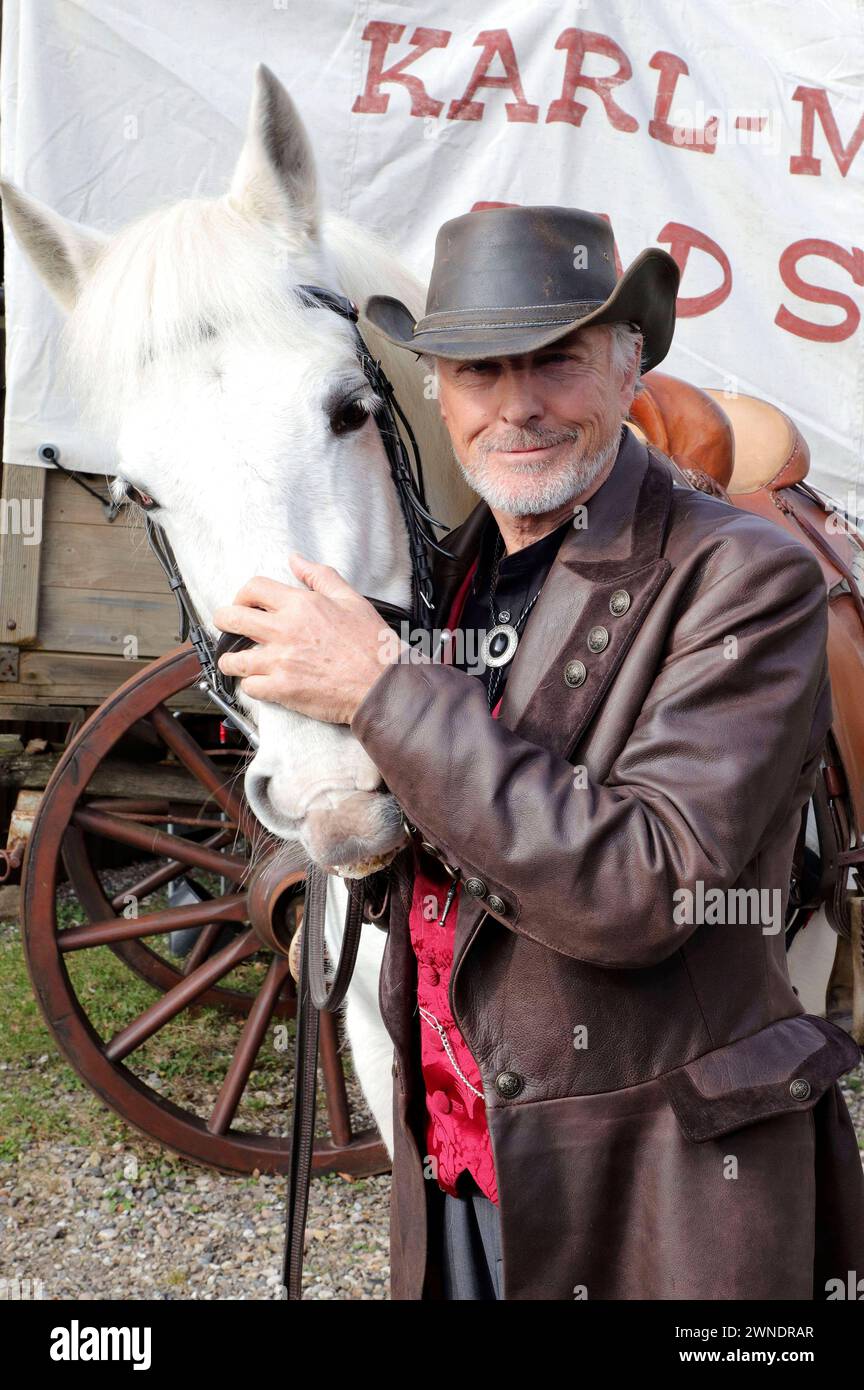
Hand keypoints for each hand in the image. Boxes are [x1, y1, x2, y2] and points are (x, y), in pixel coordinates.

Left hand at [212, 552, 406, 723]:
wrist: (381, 684)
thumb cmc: (371, 644)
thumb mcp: (350, 598)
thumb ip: (319, 576)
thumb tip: (296, 559)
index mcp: (300, 605)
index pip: (253, 588)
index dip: (242, 594)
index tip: (244, 603)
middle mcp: (285, 630)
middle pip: (231, 618)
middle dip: (223, 620)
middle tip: (227, 627)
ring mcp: (281, 661)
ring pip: (233, 658)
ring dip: (231, 659)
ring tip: (235, 661)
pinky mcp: (282, 689)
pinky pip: (249, 687)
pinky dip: (250, 685)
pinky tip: (258, 682)